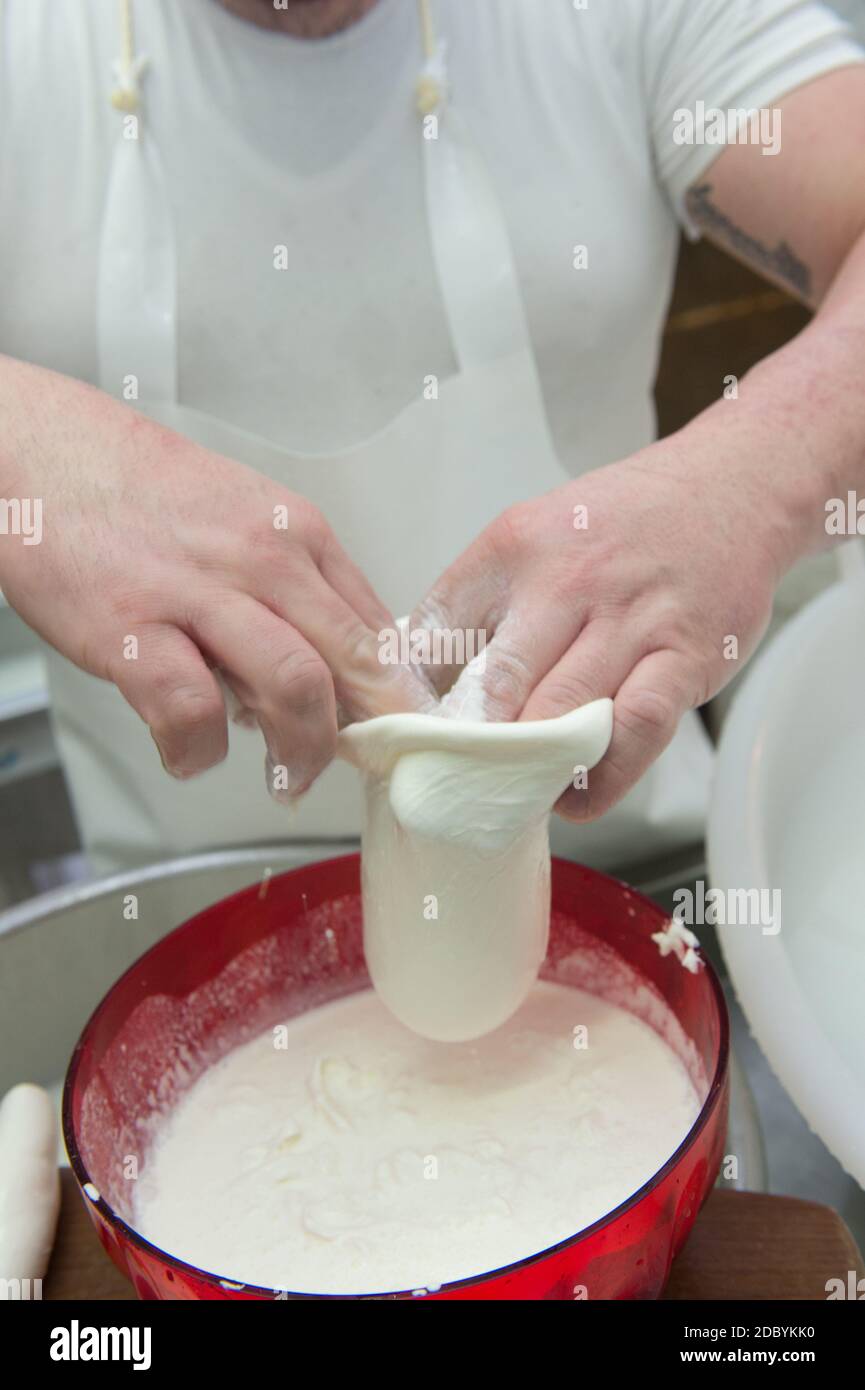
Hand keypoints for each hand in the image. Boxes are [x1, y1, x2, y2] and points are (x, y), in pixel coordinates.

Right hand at [0, 359, 429, 793]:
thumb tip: (332, 666)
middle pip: (354, 663)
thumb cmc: (138, 491)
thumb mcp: (242, 518)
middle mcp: (262, 558)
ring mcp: (198, 593)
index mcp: (297, 533)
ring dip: (300, 752)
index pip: (377, 629)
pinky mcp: (133, 629)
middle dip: (367, 734)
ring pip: (296, 688)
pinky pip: (192, 711)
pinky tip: (190, 754)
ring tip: (287, 777)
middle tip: (353, 769)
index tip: (392, 733)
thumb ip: (293, 587)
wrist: (38, 449)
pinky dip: (198, 750)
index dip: (393, 696)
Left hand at [411, 432, 790, 820]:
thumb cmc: (624, 523)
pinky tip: (574, 797)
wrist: (732, 487)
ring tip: (510, 794)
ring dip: (531, 766)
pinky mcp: (683, 658)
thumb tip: (418, 673)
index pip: (439, 629)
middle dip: (470, 743)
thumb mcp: (536, 533)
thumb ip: (483, 599)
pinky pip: (633, 732)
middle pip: (498, 682)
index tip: (404, 734)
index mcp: (516, 545)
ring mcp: (630, 620)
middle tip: (451, 780)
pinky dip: (599, 778)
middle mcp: (569, 579)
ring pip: (563, 713)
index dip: (412, 693)